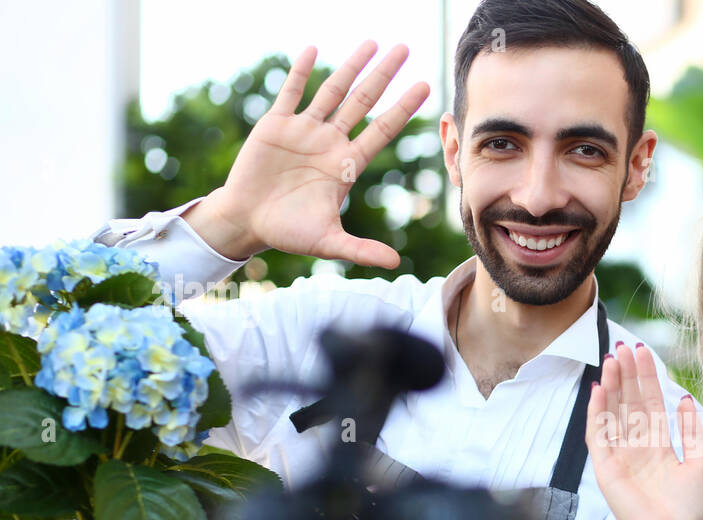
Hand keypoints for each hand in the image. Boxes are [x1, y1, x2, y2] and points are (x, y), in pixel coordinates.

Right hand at [197, 41, 429, 265]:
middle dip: (384, 75)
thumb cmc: (289, 232)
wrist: (248, 222)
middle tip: (405, 48)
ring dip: (351, 66)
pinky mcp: (275, 125)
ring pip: (333, 90)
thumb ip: (360, 250)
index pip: (382, 130)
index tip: (425, 86)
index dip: (403, 109)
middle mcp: (330, 142)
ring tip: (372, 42)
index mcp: (346, 165)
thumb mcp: (328, 242)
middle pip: (363, 101)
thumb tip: (396, 264)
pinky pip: (290, 92)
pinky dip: (300, 72)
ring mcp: (304, 130)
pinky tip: (314, 49)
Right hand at [585, 342, 702, 519]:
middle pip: (630, 402)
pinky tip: (600, 389)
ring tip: (613, 358)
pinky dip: (597, 412)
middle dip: (628, 374)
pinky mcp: (605, 467)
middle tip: (625, 345)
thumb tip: (686, 399)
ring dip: (613, 385)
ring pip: (613, 412)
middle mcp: (636, 447)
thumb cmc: (688, 510)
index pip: (650, 403)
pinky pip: (598, 434)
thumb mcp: (699, 462)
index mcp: (658, 445)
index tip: (644, 352)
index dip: (647, 378)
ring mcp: (619, 456)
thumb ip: (692, 431)